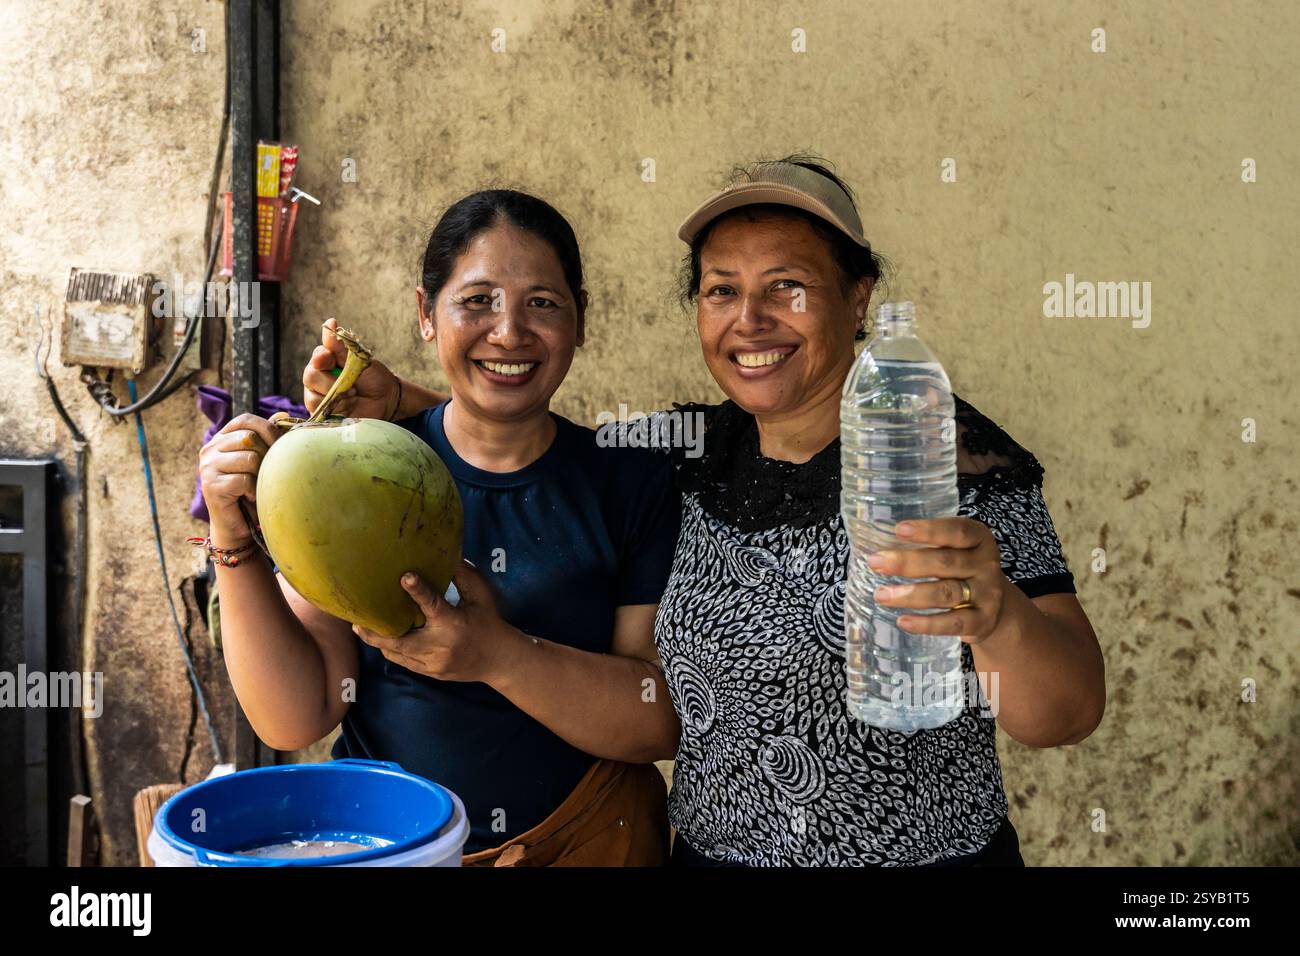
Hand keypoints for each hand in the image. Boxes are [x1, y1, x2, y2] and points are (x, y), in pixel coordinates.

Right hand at [198, 412, 285, 546]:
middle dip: (266, 455)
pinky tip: (250, 497)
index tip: (280, 444)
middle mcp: (210, 449)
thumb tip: (283, 414)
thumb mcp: (261, 460)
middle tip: (266, 472)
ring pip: (249, 458)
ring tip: (256, 485)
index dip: (267, 428)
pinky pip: (244, 480)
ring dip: (260, 475)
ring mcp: (207, 467)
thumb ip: (268, 437)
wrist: (238, 524)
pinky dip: (254, 490)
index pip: (245, 419)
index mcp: (221, 439)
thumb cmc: (252, 490)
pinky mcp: (211, 486)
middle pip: (249, 438)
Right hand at [303, 317, 400, 419]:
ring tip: (353, 395)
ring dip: (336, 397)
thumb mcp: (359, 359)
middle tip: (352, 385)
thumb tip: (330, 322)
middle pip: (310, 377)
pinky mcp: (323, 413)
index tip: (330, 359)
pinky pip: (319, 413)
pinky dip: (335, 409)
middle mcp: (318, 377)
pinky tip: (348, 406)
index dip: (321, 359)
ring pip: (312, 397)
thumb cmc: (373, 377)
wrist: (386, 399)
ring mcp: (319, 396)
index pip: (316, 357)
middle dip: (331, 382)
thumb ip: (341, 345)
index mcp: (326, 361)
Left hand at [352, 562, 522, 682]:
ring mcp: (433, 662)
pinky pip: (404, 662)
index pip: (432, 605)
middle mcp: (440, 645)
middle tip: (357, 619)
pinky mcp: (430, 672)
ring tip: (361, 628)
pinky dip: (391, 650)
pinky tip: (380, 640)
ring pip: (396, 653)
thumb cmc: (489, 622)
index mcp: (454, 623)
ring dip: (378, 641)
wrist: (499, 660)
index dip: (417, 590)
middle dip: (376, 631)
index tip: (404, 576)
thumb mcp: (481, 596)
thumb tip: (446, 554)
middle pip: (400, 640)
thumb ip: (463, 576)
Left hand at [867, 517, 1009, 644]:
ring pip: (946, 593)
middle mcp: (986, 564)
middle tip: (876, 563)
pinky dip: (926, 623)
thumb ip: (927, 544)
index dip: (929, 530)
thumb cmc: (962, 569)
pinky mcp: (982, 621)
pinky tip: (903, 621)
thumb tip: (876, 543)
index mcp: (979, 538)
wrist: (997, 605)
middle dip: (907, 563)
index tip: (898, 529)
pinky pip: (952, 623)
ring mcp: (987, 594)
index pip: (957, 531)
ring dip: (910, 595)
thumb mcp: (955, 549)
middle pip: (945, 562)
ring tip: (881, 595)